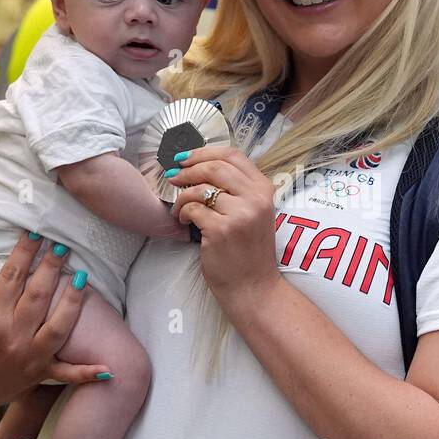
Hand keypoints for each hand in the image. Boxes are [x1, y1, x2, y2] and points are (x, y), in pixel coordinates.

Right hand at [0, 232, 112, 405]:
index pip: (10, 279)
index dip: (23, 253)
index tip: (35, 233)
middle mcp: (13, 338)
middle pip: (37, 297)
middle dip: (51, 269)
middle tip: (62, 245)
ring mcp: (31, 357)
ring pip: (58, 327)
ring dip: (73, 303)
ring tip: (83, 277)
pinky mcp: (44, 372)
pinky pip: (68, 373)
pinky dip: (86, 373)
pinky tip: (108, 368)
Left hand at [170, 145, 280, 303]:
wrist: (253, 287)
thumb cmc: (248, 252)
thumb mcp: (254, 214)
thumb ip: (238, 190)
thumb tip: (202, 166)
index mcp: (265, 190)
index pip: (233, 155)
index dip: (204, 151)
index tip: (185, 157)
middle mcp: (255, 199)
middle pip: (214, 167)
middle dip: (188, 169)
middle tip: (173, 177)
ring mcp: (239, 214)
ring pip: (200, 189)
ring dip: (182, 196)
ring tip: (179, 208)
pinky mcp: (221, 230)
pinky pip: (192, 209)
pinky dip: (182, 212)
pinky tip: (183, 221)